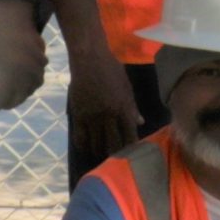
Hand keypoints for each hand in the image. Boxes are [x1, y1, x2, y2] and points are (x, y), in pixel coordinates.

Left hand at [0, 2, 46, 112]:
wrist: (17, 19)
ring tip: (12, 96)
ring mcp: (36, 71)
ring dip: (21, 97)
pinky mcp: (42, 64)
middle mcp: (25, 77)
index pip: (3, 99)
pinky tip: (24, 84)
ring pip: (30, 91)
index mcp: (9, 76)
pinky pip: (38, 81)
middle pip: (18, 98)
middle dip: (8, 103)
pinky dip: (30, 87)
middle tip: (0, 104)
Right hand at [67, 46, 141, 170]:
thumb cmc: (112, 70)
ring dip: (99, 152)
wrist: (89, 59)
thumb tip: (141, 123)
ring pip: (96, 144)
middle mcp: (108, 116)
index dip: (131, 149)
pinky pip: (80, 137)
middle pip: (113, 145)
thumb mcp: (127, 87)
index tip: (132, 156)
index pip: (130, 136)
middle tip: (115, 160)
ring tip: (101, 156)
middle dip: (115, 155)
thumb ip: (132, 107)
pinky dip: (83, 145)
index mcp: (123, 108)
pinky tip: (86, 147)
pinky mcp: (78, 114)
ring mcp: (92, 116)